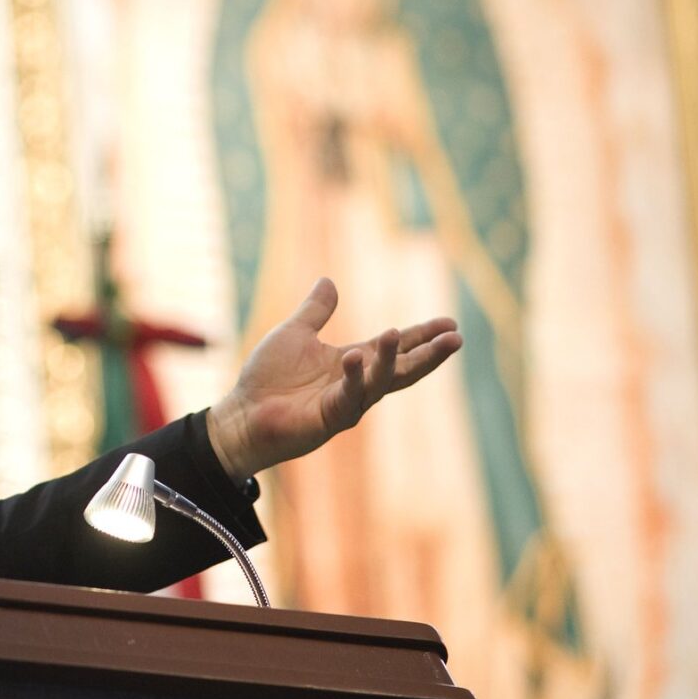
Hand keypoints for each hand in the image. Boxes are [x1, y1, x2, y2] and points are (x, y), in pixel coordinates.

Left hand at [207, 278, 461, 481]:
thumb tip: (328, 280)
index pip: (396, 347)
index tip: (451, 323)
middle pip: (402, 368)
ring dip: (390, 358)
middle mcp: (357, 384)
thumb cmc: (268, 379)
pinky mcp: (330, 418)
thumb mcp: (295, 334)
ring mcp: (346, 403)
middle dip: (429, 354)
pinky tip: (355, 357)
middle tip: (456, 338)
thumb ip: (316, 311)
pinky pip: (348, 396)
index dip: (422, 335)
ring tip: (396, 332)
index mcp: (353, 363)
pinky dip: (354, 376)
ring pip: (379, 381)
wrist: (241, 414)